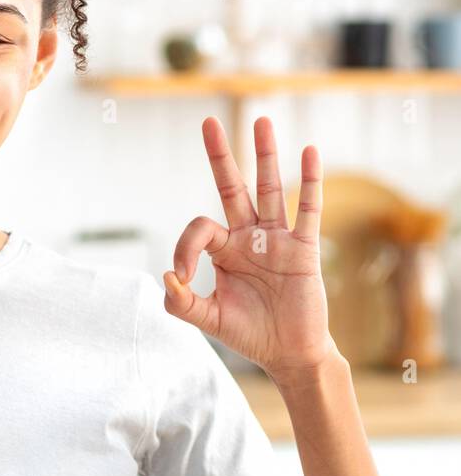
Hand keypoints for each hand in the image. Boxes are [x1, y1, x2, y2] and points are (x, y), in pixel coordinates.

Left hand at [164, 116, 339, 382]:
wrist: (290, 354)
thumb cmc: (250, 333)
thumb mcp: (208, 319)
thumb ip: (181, 303)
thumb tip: (166, 276)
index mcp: (224, 249)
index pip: (200, 227)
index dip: (185, 247)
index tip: (181, 276)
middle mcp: (249, 236)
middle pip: (233, 187)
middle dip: (221, 157)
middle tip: (208, 122)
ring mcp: (278, 239)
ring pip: (270, 189)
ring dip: (265, 156)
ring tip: (262, 121)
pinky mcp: (305, 249)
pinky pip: (308, 209)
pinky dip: (309, 181)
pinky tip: (309, 152)